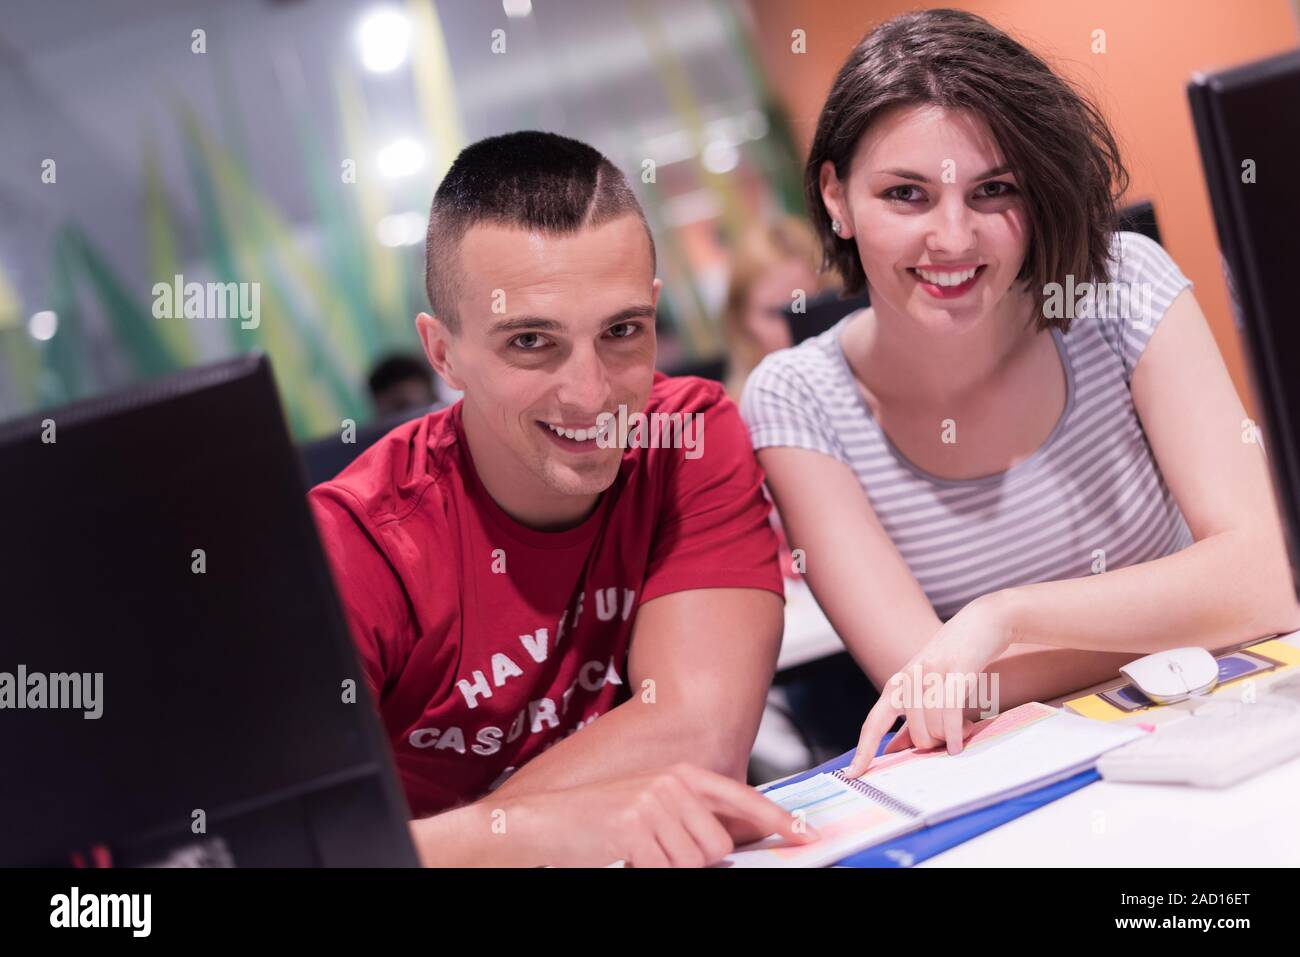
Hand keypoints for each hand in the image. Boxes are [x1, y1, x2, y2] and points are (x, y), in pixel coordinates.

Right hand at [418, 763, 818, 867]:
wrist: (543, 824)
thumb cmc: (598, 824)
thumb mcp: (652, 810)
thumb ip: (695, 821)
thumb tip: (740, 843)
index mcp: (681, 776)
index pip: (743, 799)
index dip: (778, 822)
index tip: (807, 838)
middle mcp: (672, 785)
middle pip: (719, 848)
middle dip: (699, 864)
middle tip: (660, 856)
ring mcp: (654, 805)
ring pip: (696, 864)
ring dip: (671, 870)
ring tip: (638, 856)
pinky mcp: (635, 829)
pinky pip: (665, 871)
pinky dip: (649, 873)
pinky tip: (626, 859)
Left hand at [845, 592, 1014, 777]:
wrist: (981, 623)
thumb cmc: (953, 659)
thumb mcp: (928, 688)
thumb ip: (912, 720)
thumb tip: (893, 750)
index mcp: (897, 685)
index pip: (874, 722)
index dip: (864, 750)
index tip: (853, 774)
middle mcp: (909, 678)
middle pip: (915, 733)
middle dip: (934, 745)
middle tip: (951, 741)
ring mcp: (931, 673)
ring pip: (933, 725)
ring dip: (949, 738)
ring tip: (963, 732)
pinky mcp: (955, 670)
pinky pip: (950, 713)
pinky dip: (954, 734)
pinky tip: (960, 743)